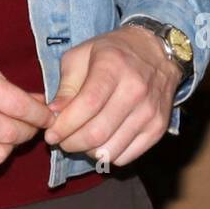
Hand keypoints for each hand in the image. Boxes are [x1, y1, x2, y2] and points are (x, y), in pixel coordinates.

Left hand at [40, 24, 183, 166]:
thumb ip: (66, 85)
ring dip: (88, 152)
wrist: (158, 51)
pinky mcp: (158, 128)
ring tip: (80, 141)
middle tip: (62, 141)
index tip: (51, 134)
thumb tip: (54, 113)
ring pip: (111, 150)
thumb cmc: (113, 52)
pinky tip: (101, 142)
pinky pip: (126, 157)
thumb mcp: (82, 55)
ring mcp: (150, 111)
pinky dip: (107, 155)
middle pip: (97, 132)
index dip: (65, 125)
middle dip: (71, 143)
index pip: (87, 105)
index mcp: (113, 66)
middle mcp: (135, 90)